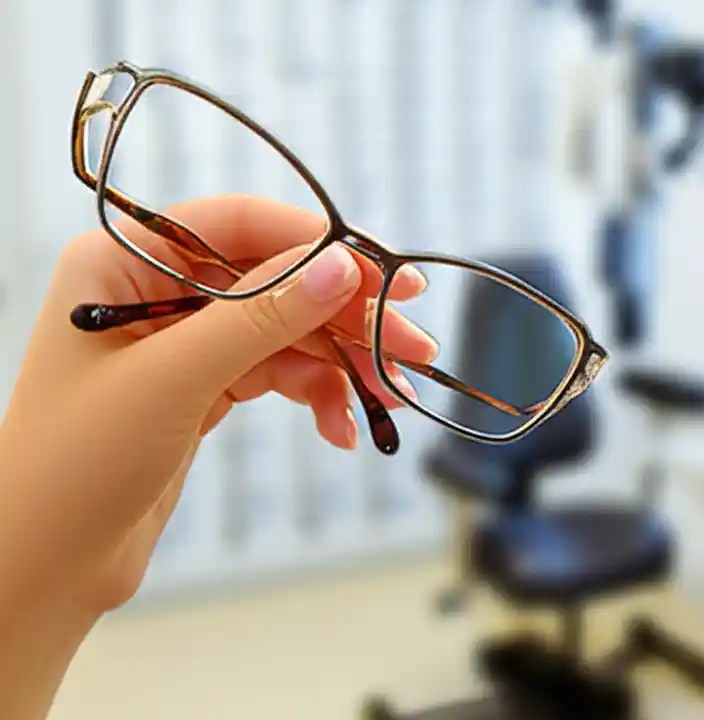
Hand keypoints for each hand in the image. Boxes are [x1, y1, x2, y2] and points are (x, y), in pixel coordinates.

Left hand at [0, 196, 433, 617]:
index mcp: (123, 262)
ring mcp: (181, 342)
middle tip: (413, 349)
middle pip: (275, 280)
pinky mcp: (202, 389)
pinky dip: (315, 396)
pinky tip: (341, 429)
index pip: (241, 225)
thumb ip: (261, 317)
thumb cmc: (76, 463)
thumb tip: (342, 267)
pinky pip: (277, 373)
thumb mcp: (175, 379)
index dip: (320, 245)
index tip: (388, 276)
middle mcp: (153, 289)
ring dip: (341, 364)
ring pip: (285, 331)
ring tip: (390, 399)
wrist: (42, 565)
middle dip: (346, 316)